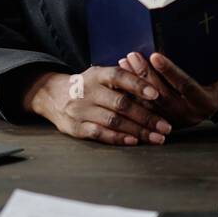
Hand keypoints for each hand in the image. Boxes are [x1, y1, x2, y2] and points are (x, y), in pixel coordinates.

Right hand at [23, 66, 174, 145]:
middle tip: (166, 126)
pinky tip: (134, 142)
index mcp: (97, 74)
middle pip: (120, 104)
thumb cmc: (88, 86)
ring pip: (113, 121)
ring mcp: (80, 110)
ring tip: (157, 138)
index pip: (119, 76)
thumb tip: (156, 83)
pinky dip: (118, 138)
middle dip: (147, 116)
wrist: (51, 95)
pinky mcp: (76, 127)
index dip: (138, 84)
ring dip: (138, 131)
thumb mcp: (100, 76)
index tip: (157, 94)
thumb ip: (123, 79)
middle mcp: (88, 91)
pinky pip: (99, 133)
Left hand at [118, 51, 217, 128]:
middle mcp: (191, 114)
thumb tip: (179, 35)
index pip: (186, 85)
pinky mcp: (165, 123)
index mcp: (206, 101)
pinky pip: (146, 110)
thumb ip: (200, 59)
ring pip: (151, 104)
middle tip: (133, 55)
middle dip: (146, 75)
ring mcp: (177, 121)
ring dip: (135, 83)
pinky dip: (133, 94)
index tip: (155, 55)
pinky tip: (123, 79)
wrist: (214, 99)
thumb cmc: (214, 77)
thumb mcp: (214, 70)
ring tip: (125, 63)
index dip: (170, 71)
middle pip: (164, 96)